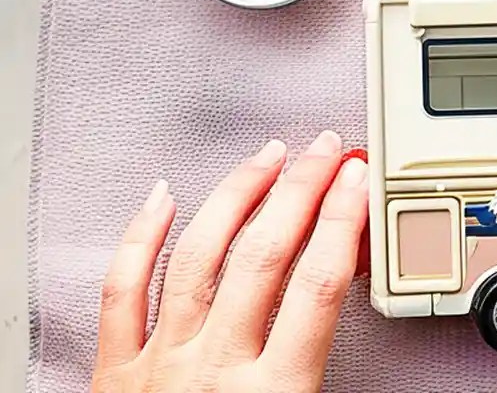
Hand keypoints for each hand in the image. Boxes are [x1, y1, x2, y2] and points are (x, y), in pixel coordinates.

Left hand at [91, 132, 368, 392]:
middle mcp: (214, 368)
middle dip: (299, 190)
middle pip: (263, 255)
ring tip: (264, 160)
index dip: (342, 220)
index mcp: (273, 391)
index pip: (317, 284)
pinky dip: (140, 238)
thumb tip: (347, 287)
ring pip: (197, 257)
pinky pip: (123, 291)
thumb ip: (321, 358)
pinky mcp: (115, 373)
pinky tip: (162, 199)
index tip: (356, 180)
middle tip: (323, 152)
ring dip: (236, 197)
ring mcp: (160, 364)